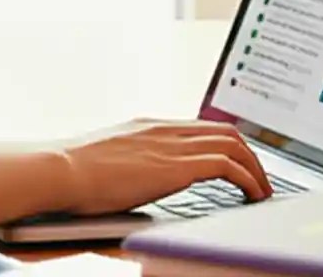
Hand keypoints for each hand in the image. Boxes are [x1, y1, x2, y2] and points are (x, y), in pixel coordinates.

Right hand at [56, 118, 272, 215]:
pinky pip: (228, 167)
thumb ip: (126, 163)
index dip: (224, 144)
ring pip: (233, 144)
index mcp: (147, 127)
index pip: (199, 127)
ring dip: (256, 168)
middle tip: (258, 178)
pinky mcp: (176, 166)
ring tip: (262, 191)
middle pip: (223, 130)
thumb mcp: (105, 161)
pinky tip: (253, 196)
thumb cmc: (70, 175)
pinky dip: (248, 180)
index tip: (236, 162)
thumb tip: (130, 180)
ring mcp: (170, 145)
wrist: (59, 171)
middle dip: (249, 154)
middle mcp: (163, 129)